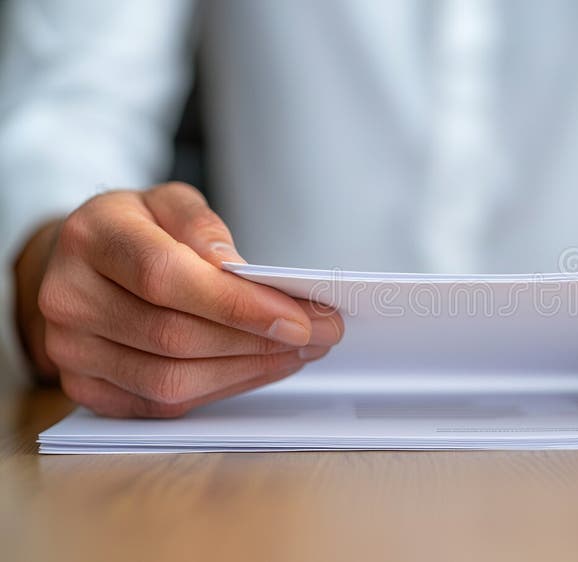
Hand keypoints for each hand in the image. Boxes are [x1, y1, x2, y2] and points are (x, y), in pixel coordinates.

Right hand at [18, 182, 342, 417]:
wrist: (81, 264)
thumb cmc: (134, 230)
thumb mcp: (168, 202)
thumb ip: (202, 226)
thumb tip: (235, 269)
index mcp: (90, 238)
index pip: (166, 278)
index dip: (237, 305)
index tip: (298, 318)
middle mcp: (68, 297)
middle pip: (174, 336)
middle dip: (259, 341)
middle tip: (320, 334)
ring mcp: (71, 351)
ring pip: (172, 380)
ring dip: (249, 370)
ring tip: (299, 352)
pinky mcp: (87, 389)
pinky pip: (164, 403)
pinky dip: (224, 388)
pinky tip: (261, 367)